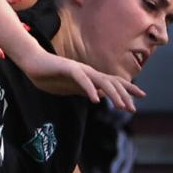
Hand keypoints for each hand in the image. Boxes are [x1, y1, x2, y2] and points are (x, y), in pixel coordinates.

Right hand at [17, 50, 143, 112]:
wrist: (32, 63)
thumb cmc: (49, 75)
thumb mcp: (70, 87)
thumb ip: (85, 91)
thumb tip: (99, 96)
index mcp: (89, 76)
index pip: (112, 82)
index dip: (127, 89)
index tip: (140, 98)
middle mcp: (88, 71)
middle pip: (112, 82)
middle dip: (125, 95)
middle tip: (133, 109)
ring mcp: (79, 69)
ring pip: (102, 81)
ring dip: (113, 94)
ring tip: (121, 106)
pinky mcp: (68, 68)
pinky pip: (82, 80)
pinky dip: (90, 89)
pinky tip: (95, 100)